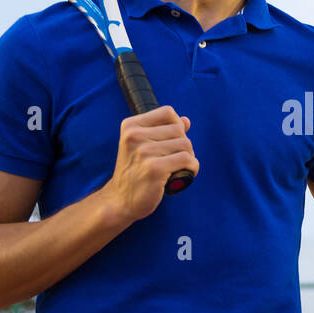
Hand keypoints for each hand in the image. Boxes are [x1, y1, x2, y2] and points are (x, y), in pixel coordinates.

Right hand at [105, 107, 197, 221]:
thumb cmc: (135, 172)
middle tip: (176, 160)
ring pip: (185, 145)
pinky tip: (185, 174)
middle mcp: (134, 136)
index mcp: (130, 126)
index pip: (167, 112)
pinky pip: (187, 160)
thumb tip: (186, 120)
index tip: (173, 141)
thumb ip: (163, 131)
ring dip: (189, 158)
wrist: (121, 200)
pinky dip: (192, 167)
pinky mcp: (154, 169)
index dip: (177, 125)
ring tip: (179, 168)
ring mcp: (144, 152)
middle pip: (179, 130)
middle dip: (184, 145)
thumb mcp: (142, 147)